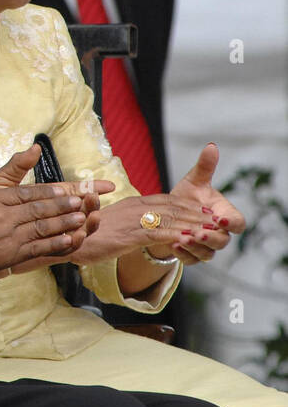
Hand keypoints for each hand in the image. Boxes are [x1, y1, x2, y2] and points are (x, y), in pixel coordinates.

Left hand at [0, 144, 111, 254]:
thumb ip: (16, 166)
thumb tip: (34, 147)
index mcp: (39, 200)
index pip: (70, 192)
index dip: (89, 188)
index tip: (109, 185)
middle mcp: (45, 218)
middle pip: (76, 211)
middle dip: (91, 205)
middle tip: (99, 199)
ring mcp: (43, 236)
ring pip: (74, 230)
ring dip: (86, 223)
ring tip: (92, 215)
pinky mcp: (37, 252)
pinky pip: (60, 250)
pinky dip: (71, 243)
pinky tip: (78, 236)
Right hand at [0, 158, 103, 288]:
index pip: (26, 193)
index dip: (48, 191)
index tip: (65, 189)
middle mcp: (4, 218)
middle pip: (39, 209)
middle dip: (63, 205)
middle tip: (83, 200)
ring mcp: (9, 238)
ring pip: (43, 228)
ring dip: (65, 222)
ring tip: (83, 218)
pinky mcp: (10, 256)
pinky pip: (38, 248)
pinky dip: (56, 244)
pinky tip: (70, 240)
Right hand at [50, 192, 203, 268]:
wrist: (63, 240)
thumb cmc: (83, 235)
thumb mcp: (110, 225)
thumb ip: (126, 221)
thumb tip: (140, 224)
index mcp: (130, 204)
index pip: (165, 200)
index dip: (187, 205)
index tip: (203, 211)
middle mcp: (133, 207)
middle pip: (172, 207)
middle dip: (196, 213)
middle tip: (216, 220)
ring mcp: (132, 220)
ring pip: (171, 218)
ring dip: (194, 223)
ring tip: (211, 229)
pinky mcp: (130, 235)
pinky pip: (160, 233)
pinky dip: (179, 235)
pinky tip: (191, 239)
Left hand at [166, 143, 245, 263]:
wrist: (168, 214)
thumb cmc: (187, 197)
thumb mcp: (194, 181)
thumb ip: (204, 167)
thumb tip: (211, 146)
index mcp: (224, 216)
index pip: (238, 223)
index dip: (232, 223)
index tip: (219, 218)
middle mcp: (218, 233)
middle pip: (223, 241)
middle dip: (210, 237)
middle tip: (198, 232)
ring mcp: (206, 246)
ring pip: (208, 253)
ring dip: (195, 247)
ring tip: (181, 238)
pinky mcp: (192, 255)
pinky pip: (191, 260)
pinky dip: (183, 254)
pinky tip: (171, 244)